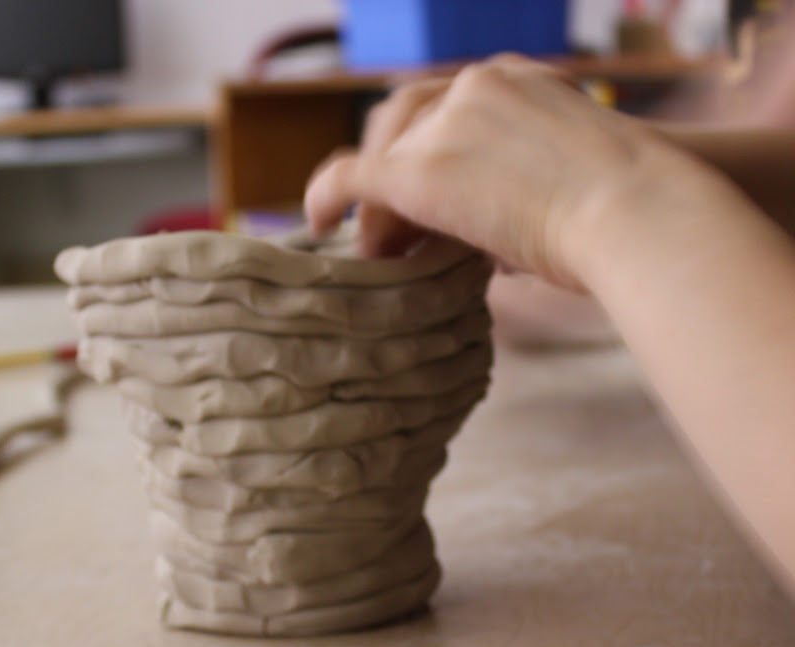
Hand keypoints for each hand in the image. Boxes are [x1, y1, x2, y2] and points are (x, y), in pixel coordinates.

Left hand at [305, 54, 694, 289]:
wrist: (639, 213)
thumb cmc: (632, 211)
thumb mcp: (574, 185)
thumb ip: (522, 196)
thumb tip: (491, 246)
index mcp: (517, 82)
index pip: (447, 109)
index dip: (427, 152)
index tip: (424, 195)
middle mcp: (475, 86)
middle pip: (406, 122)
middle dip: (395, 175)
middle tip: (397, 232)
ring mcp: (446, 123)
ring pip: (382, 155)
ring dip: (378, 203)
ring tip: (382, 252)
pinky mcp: (419, 170)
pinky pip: (351, 176)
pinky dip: (325, 197)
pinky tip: (317, 226)